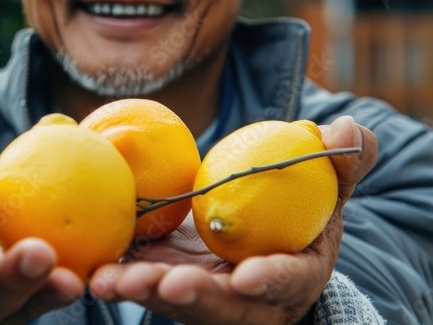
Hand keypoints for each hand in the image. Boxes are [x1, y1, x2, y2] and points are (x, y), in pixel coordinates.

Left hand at [89, 115, 377, 324]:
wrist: (257, 244)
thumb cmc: (297, 217)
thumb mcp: (326, 193)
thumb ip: (340, 164)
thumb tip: (347, 129)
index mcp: (287, 277)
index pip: (282, 280)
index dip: (267, 279)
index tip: (248, 275)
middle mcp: (240, 299)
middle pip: (215, 304)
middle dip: (189, 296)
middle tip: (165, 284)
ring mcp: (197, 296)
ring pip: (166, 299)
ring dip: (137, 290)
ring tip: (108, 281)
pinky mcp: (160, 282)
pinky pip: (133, 278)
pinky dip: (110, 273)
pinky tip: (85, 266)